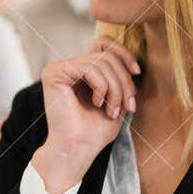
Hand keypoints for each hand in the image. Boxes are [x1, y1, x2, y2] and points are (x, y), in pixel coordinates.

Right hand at [33, 36, 140, 192]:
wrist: (77, 150)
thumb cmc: (94, 132)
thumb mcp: (116, 99)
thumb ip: (120, 78)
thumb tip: (132, 63)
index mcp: (78, 71)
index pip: (103, 43)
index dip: (124, 53)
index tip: (137, 73)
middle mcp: (66, 66)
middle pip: (107, 55)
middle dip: (124, 82)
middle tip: (126, 107)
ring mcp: (58, 68)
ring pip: (102, 61)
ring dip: (116, 88)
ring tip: (112, 110)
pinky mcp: (54, 73)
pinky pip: (91, 67)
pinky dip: (102, 87)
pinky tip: (97, 104)